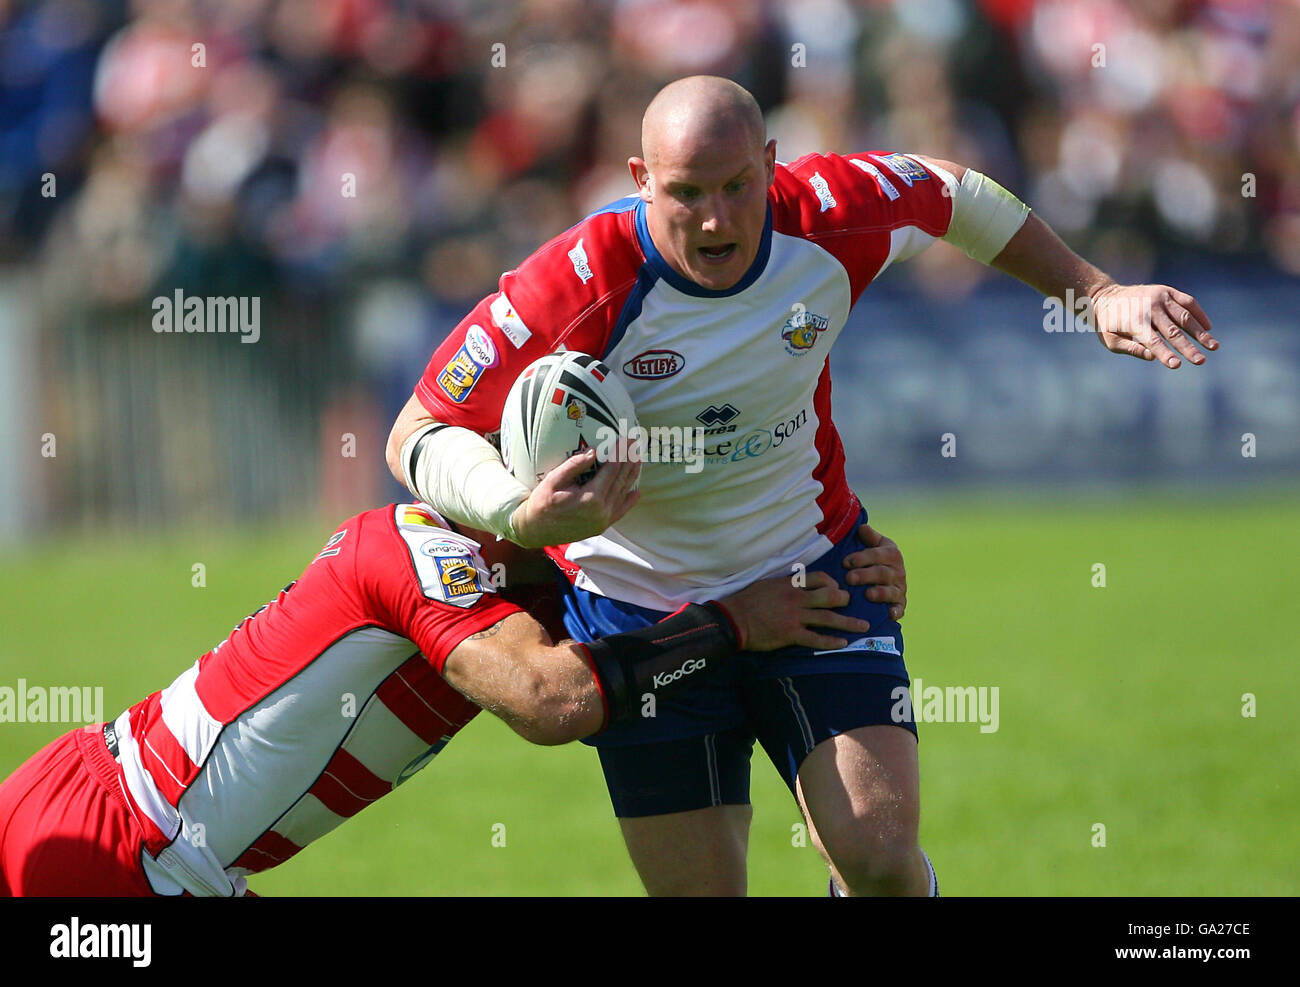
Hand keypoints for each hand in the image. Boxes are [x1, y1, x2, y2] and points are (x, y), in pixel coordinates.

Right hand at [508, 446, 639, 548]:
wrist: (535, 530)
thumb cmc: (541, 503)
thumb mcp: (552, 481)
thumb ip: (573, 466)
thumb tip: (593, 452)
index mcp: (591, 498)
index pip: (611, 470)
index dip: (620, 453)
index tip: (626, 439)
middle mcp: (602, 511)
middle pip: (621, 480)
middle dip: (629, 460)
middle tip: (635, 444)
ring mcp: (603, 520)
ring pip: (623, 494)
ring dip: (632, 476)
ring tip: (638, 460)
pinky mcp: (601, 526)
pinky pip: (620, 511)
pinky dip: (629, 500)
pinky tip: (637, 491)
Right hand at [720, 571, 869, 651]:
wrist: (733, 620)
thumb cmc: (747, 601)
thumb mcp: (767, 583)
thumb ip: (785, 583)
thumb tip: (797, 582)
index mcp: (790, 584)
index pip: (819, 577)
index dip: (832, 582)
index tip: (837, 587)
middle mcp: (796, 598)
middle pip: (829, 596)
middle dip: (845, 599)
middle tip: (851, 604)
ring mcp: (795, 617)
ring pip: (828, 618)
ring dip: (848, 622)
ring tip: (864, 626)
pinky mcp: (791, 634)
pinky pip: (816, 638)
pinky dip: (831, 641)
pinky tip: (843, 643)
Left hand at [842, 524, 906, 620]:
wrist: (889, 579)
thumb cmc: (876, 559)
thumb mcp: (875, 545)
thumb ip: (869, 537)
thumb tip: (862, 528)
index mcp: (892, 554)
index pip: (878, 554)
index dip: (862, 558)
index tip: (845, 562)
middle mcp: (898, 571)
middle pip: (882, 573)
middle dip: (865, 575)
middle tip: (849, 578)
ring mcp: (900, 588)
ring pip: (891, 591)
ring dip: (880, 593)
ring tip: (867, 594)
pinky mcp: (900, 604)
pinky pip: (900, 609)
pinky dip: (896, 611)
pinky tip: (889, 614)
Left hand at [1091, 283, 1216, 368]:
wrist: (1106, 296)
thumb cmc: (1108, 324)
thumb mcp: (1110, 340)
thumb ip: (1130, 348)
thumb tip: (1152, 356)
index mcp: (1135, 322)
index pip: (1153, 341)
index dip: (1165, 354)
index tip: (1177, 365)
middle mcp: (1150, 307)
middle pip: (1173, 331)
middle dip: (1188, 348)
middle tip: (1201, 361)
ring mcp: (1160, 297)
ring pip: (1185, 316)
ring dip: (1201, 333)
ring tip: (1214, 346)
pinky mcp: (1167, 291)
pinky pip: (1188, 302)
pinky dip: (1199, 314)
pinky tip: (1208, 328)